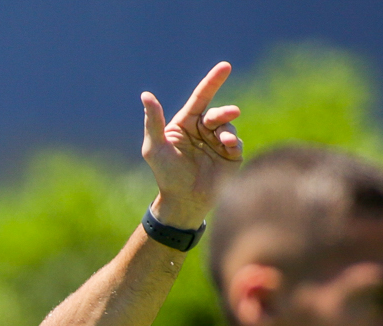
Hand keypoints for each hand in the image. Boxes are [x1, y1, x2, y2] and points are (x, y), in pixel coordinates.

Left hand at [141, 61, 242, 228]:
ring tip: (225, 143)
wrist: (183, 202)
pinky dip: (234, 143)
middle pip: (216, 112)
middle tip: (231, 113)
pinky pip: (237, 143)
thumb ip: (153, 121)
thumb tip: (146, 95)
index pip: (201, 97)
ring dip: (227, 131)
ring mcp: (218, 142)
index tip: (225, 66)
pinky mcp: (231, 156)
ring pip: (228, 127)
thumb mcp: (155, 147)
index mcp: (186, 123)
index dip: (213, 81)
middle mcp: (203, 129)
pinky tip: (228, 149)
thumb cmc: (166, 175)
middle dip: (223, 112)